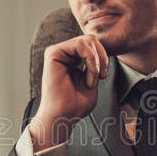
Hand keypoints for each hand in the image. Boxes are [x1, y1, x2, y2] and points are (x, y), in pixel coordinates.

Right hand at [29, 34, 108, 151]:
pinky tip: (88, 78)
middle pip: (91, 38)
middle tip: (102, 76)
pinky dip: (90, 61)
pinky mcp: (53, 53)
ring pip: (87, 40)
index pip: (92, 44)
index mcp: (71, 59)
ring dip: (96, 62)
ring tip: (92, 79)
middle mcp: (63, 53)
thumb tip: (102, 48)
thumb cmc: (76, 105)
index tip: (104, 76)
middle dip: (102, 56)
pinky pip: (80, 44)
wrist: (64, 116)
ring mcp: (57, 52)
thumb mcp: (93, 79)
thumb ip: (96, 63)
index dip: (103, 57)